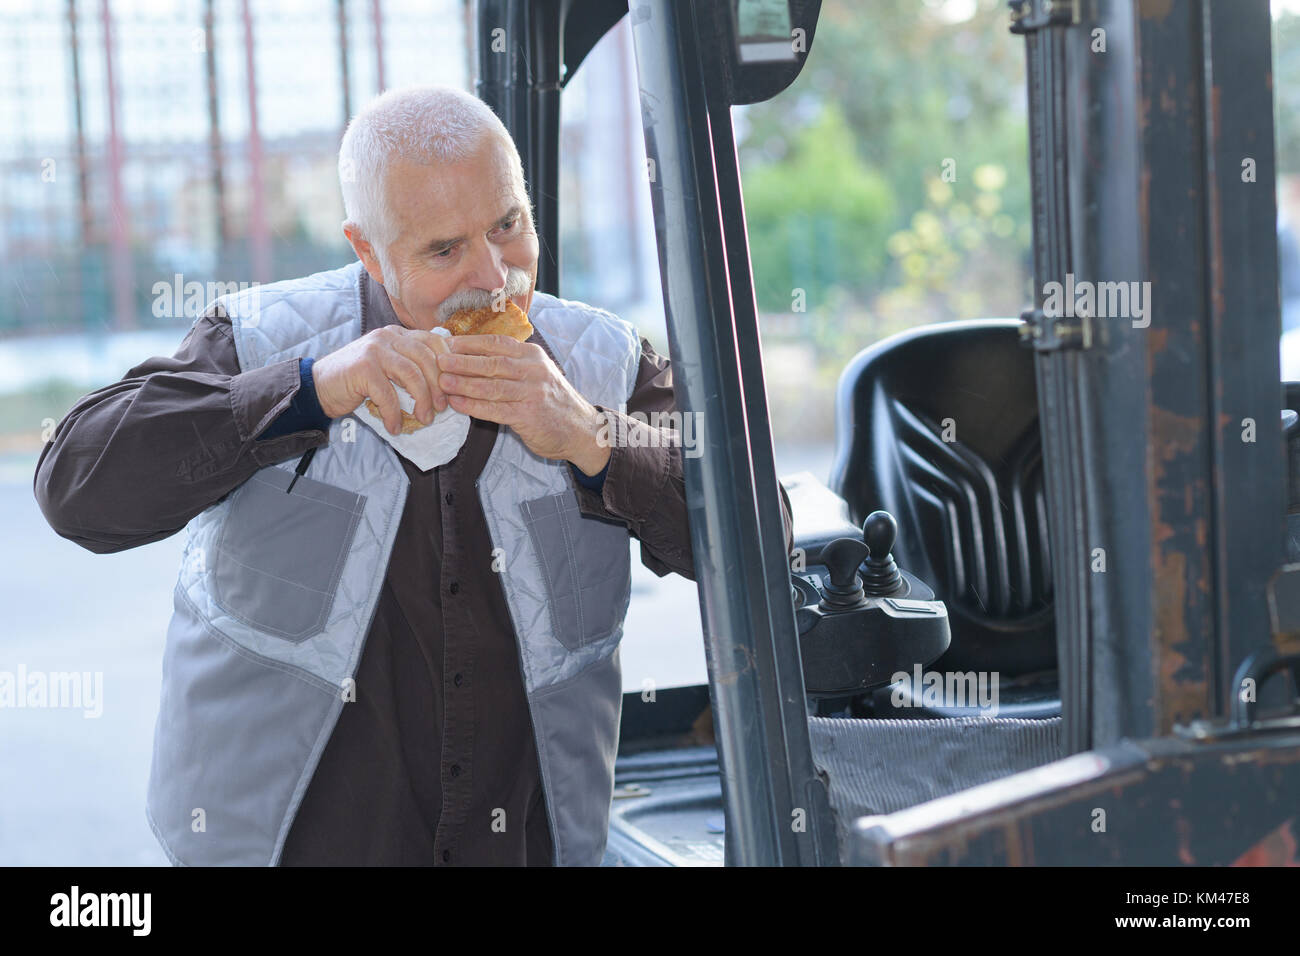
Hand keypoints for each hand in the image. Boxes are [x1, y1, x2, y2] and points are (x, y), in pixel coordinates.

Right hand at [312, 325, 451, 434]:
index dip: (448, 365)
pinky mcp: (363, 368)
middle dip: (438, 387)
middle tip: (441, 408)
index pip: (433, 341)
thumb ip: (410, 367)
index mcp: (397, 334)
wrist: (318, 386)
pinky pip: (388, 394)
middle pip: (426, 358)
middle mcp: (387, 336)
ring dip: (422, 400)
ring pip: (411, 374)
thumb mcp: (388, 368)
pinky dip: (394, 414)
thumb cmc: (357, 381)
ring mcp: (374, 350)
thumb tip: (445, 386)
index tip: (453, 388)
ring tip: (424, 419)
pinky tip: (395, 427)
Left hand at [435, 335, 611, 472]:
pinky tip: (457, 404)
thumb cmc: (552, 401)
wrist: (580, 429)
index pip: (497, 343)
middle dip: (462, 361)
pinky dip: (474, 407)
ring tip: (442, 382)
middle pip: (492, 363)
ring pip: (492, 386)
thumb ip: (512, 365)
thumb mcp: (537, 374)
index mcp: (533, 356)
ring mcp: (532, 393)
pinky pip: (495, 410)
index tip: (447, 342)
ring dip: (464, 384)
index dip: (469, 343)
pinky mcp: (529, 416)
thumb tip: (472, 358)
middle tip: (439, 359)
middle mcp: (534, 371)